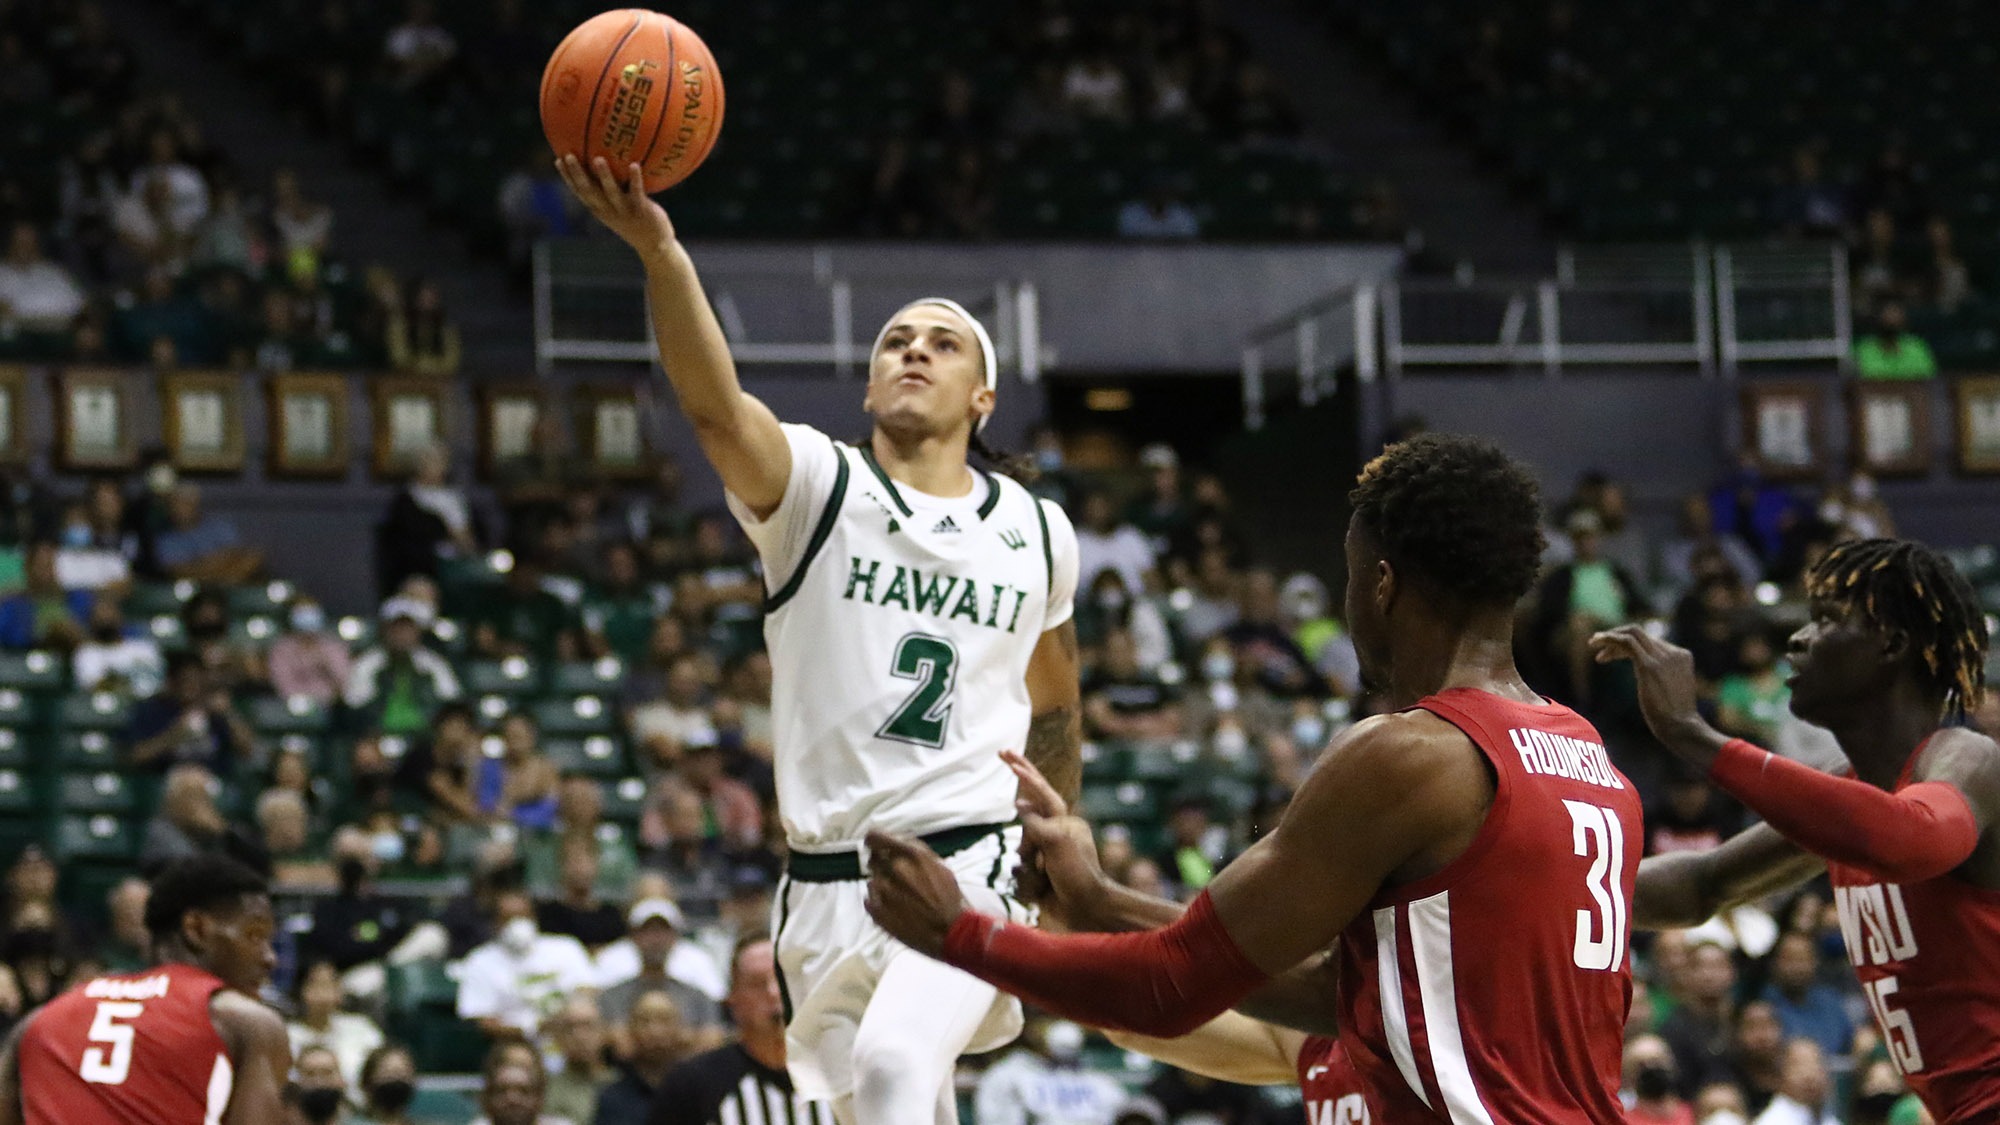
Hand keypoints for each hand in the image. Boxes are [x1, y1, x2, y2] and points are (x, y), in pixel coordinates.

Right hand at [555, 155, 676, 258]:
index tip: (558, 159)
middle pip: (588, 191)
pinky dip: (635, 179)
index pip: (578, 192)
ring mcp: (623, 211)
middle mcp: (607, 210)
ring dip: (603, 176)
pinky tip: (634, 164)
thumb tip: (604, 162)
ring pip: (610, 193)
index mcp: (599, 208)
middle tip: (569, 155)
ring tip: (598, 159)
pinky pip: (637, 193)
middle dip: (576, 174)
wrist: (654, 245)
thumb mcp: (617, 207)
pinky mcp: (641, 211)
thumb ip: (610, 189)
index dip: (567, 177)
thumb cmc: (636, 220)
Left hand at [863, 831, 970, 958]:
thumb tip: (897, 842)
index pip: (875, 838)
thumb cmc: (949, 899)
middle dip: (881, 866)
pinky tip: (897, 910)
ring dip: (884, 886)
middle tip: (896, 878)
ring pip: (873, 880)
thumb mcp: (939, 865)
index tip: (873, 845)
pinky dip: (879, 903)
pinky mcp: (877, 910)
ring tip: (902, 899)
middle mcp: (895, 869)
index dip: (872, 841)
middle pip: (873, 860)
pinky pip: (870, 900)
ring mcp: (884, 890)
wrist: (951, 932)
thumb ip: (915, 851)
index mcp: (911, 855)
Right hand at [1002, 750, 1108, 921]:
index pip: (1040, 791)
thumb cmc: (1077, 873)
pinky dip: (1027, 884)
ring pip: (1019, 852)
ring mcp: (1045, 856)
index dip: (1024, 773)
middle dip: (1019, 815)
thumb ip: (1034, 823)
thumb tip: (1019, 805)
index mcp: (1062, 822)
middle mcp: (1053, 835)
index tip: (1006, 758)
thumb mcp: (1056, 842)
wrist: (1087, 912)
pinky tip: (1041, 893)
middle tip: (1003, 763)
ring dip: (1028, 868)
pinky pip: (1019, 875)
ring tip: (1045, 879)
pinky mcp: (1039, 877)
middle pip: (1027, 819)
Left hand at [1589, 624, 1724, 766]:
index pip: (1650, 641)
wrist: (1682, 727)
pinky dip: (1610, 639)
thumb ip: (1663, 678)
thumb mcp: (1672, 691)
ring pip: (1632, 634)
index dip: (1628, 645)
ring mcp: (1662, 658)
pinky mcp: (1649, 666)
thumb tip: (1649, 679)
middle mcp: (1673, 653)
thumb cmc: (1676, 718)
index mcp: (1682, 656)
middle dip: (1616, 637)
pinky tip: (1596, 643)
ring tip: (1592, 643)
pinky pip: (1627, 642)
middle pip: (1640, 635)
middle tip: (1596, 645)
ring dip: (1610, 636)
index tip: (1610, 655)